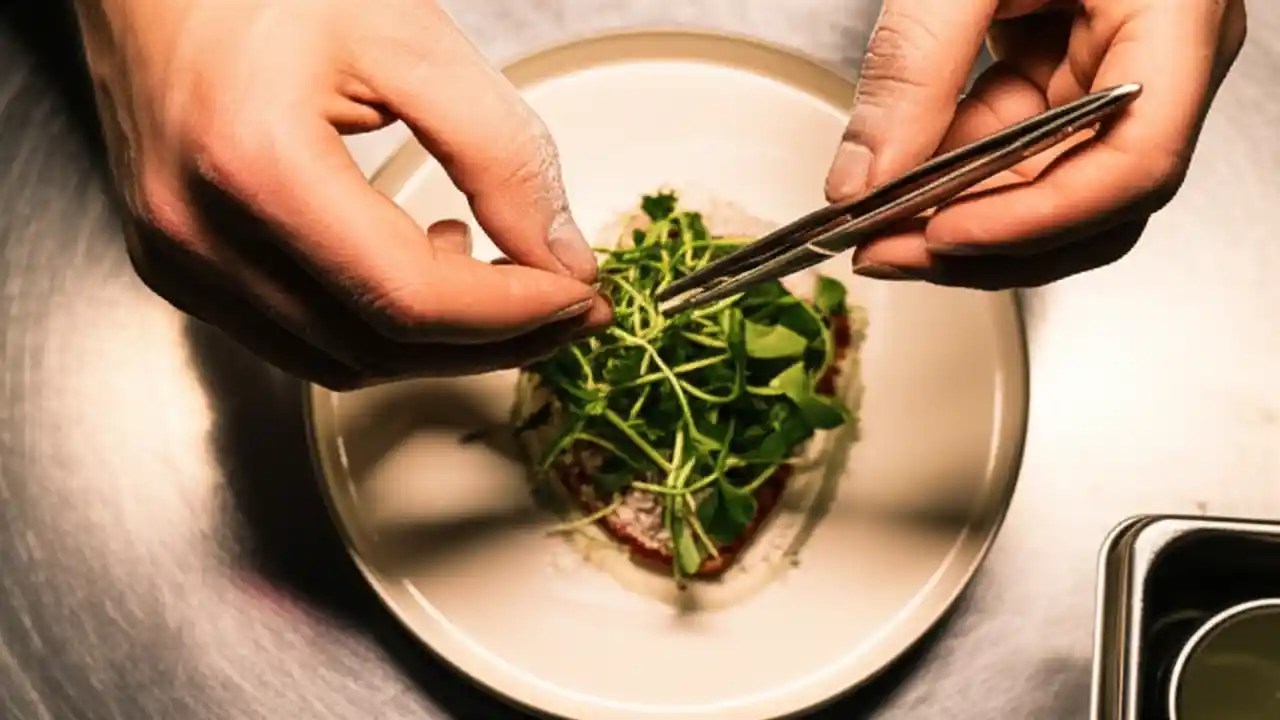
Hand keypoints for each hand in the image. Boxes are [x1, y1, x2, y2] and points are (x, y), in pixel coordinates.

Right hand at [72, 0, 610, 388]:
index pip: (410, 297)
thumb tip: (561, 259)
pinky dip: (378, 327)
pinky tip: (419, 264)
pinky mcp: (177, 268)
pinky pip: (300, 340)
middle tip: (568, 308)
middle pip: (380, 347)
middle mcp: (197, 232)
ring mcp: (178, 260)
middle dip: (494, 340)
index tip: (580, 297)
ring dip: (442, 343)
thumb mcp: (408, 40)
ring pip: (343, 362)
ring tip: (501, 279)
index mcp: (252, 163)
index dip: (513, 312)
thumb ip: (499, 152)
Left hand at [825, 0, 1246, 288]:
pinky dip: (956, 171)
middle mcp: (1159, 60)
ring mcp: (1115, 69)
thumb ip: (915, 63)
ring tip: (877, 229)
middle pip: (1090, 198)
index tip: (942, 234)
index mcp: (1175, 17)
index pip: (1135, 160)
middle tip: (882, 251)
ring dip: (963, 217)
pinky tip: (901, 181)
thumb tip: (865, 176)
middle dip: (981, 237)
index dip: (1036, 219)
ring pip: (1052, 186)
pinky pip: (1020, 145)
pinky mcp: (1068, 66)